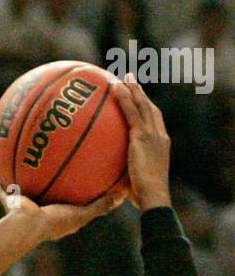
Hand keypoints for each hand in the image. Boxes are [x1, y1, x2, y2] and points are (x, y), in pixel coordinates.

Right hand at [0, 171, 123, 243]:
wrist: (28, 227)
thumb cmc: (54, 222)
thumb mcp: (81, 213)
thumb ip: (100, 206)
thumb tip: (120, 197)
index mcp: (56, 218)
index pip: (66, 205)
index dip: (71, 195)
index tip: (77, 181)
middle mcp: (39, 214)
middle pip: (44, 195)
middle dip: (45, 183)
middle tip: (50, 166)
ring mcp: (22, 210)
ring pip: (21, 190)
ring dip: (18, 179)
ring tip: (20, 161)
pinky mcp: (9, 204)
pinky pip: (2, 189)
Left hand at [113, 75, 170, 211]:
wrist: (154, 197)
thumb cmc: (145, 198)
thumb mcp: (136, 184)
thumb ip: (127, 177)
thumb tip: (113, 186)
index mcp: (161, 144)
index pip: (154, 121)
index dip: (146, 107)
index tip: (139, 98)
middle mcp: (159, 135)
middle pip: (149, 108)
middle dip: (140, 93)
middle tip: (130, 79)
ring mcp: (152, 134)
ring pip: (142, 105)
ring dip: (132, 89)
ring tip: (122, 77)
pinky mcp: (142, 136)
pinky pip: (131, 112)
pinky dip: (124, 98)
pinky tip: (114, 88)